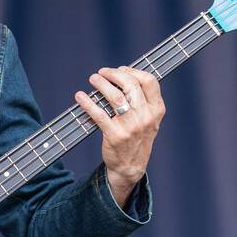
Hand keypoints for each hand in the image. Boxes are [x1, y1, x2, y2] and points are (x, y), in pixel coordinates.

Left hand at [74, 66, 163, 205]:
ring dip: (101, 84)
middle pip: (131, 85)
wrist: (130, 167)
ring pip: (115, 96)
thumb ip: (142, 101)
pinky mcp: (115, 135)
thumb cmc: (137, 138)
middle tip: (102, 73)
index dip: (133, 71)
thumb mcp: (149, 120)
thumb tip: (122, 77)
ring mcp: (131, 126)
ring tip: (93, 79)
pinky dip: (87, 103)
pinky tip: (80, 96)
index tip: (120, 70)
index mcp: (156, 110)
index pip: (149, 81)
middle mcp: (146, 117)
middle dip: (114, 74)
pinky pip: (98, 114)